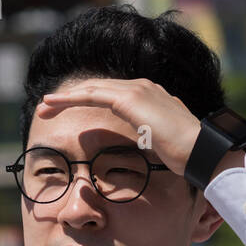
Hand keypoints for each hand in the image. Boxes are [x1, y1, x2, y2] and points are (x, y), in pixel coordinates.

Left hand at [35, 78, 202, 176]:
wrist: (201, 152)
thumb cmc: (187, 156)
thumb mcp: (162, 146)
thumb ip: (149, 142)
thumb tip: (142, 153)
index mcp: (151, 98)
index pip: (112, 95)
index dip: (88, 101)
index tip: (70, 114)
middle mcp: (144, 88)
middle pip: (98, 88)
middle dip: (71, 97)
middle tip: (48, 107)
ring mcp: (138, 90)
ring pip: (92, 89)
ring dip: (65, 98)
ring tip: (44, 107)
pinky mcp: (131, 99)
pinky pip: (93, 95)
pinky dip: (71, 99)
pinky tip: (53, 104)